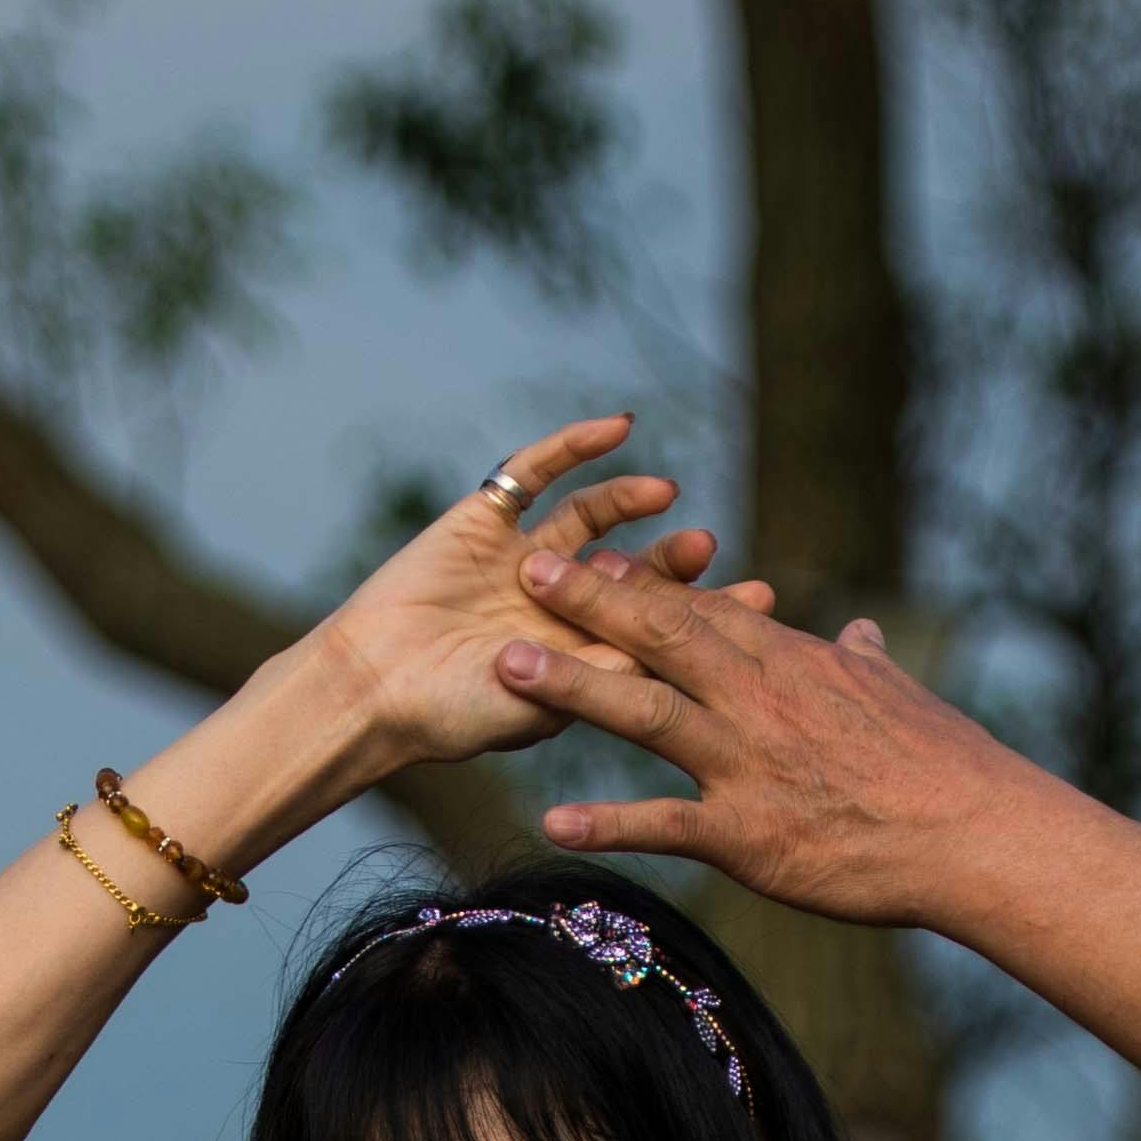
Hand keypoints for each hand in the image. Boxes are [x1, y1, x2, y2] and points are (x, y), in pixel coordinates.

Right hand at [319, 419, 730, 778]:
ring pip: (591, 519)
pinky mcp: (485, 518)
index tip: (765, 600)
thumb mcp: (551, 702)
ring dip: (631, 503)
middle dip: (676, 563)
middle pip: (633, 572)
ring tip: (670, 496)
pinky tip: (618, 427)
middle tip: (713, 550)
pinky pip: (536, 471)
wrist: (374, 686)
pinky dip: (575, 446)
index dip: (711, 612)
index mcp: (581, 658)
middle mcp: (560, 605)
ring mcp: (523, 557)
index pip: (660, 629)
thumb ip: (611, 672)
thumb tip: (687, 657)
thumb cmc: (459, 713)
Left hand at [493, 546, 1009, 920]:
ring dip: (573, 687)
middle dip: (589, 602)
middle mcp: (759, 701)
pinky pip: (664, 825)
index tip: (592, 560)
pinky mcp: (748, 836)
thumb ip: (864, 659)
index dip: (642, 584)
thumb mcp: (899, 692)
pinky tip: (555, 822)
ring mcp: (748, 765)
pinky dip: (608, 823)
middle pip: (660, 637)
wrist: (973, 830)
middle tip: (526, 573)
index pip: (705, 609)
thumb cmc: (945, 763)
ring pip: (644, 712)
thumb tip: (859, 632)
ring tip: (508, 666)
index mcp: (793, 662)